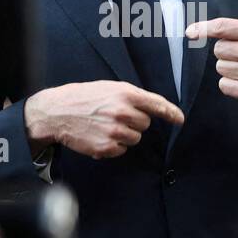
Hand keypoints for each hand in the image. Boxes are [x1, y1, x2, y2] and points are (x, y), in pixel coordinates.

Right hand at [23, 81, 184, 159]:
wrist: (57, 112)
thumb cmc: (84, 98)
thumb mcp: (110, 88)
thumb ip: (132, 97)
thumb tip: (154, 109)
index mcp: (126, 94)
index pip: (156, 104)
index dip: (171, 113)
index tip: (180, 119)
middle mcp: (123, 112)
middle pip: (145, 124)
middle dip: (135, 122)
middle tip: (115, 116)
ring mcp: (115, 131)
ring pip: (135, 138)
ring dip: (125, 135)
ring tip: (105, 125)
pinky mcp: (106, 147)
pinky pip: (122, 150)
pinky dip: (114, 146)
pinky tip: (99, 135)